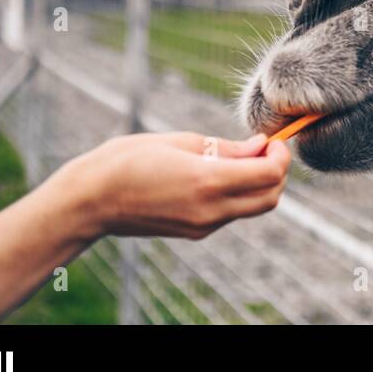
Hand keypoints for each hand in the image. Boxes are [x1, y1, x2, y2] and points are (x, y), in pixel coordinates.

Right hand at [50, 131, 291, 241]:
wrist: (91, 200)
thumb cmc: (129, 159)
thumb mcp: (181, 141)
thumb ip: (227, 147)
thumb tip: (261, 145)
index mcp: (208, 182)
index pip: (270, 175)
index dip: (281, 156)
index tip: (275, 139)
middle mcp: (210, 210)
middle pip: (270, 198)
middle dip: (278, 172)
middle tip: (266, 148)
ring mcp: (203, 225)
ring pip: (254, 208)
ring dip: (260, 184)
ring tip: (243, 157)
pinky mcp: (195, 232)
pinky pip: (232, 213)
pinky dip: (240, 193)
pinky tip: (221, 173)